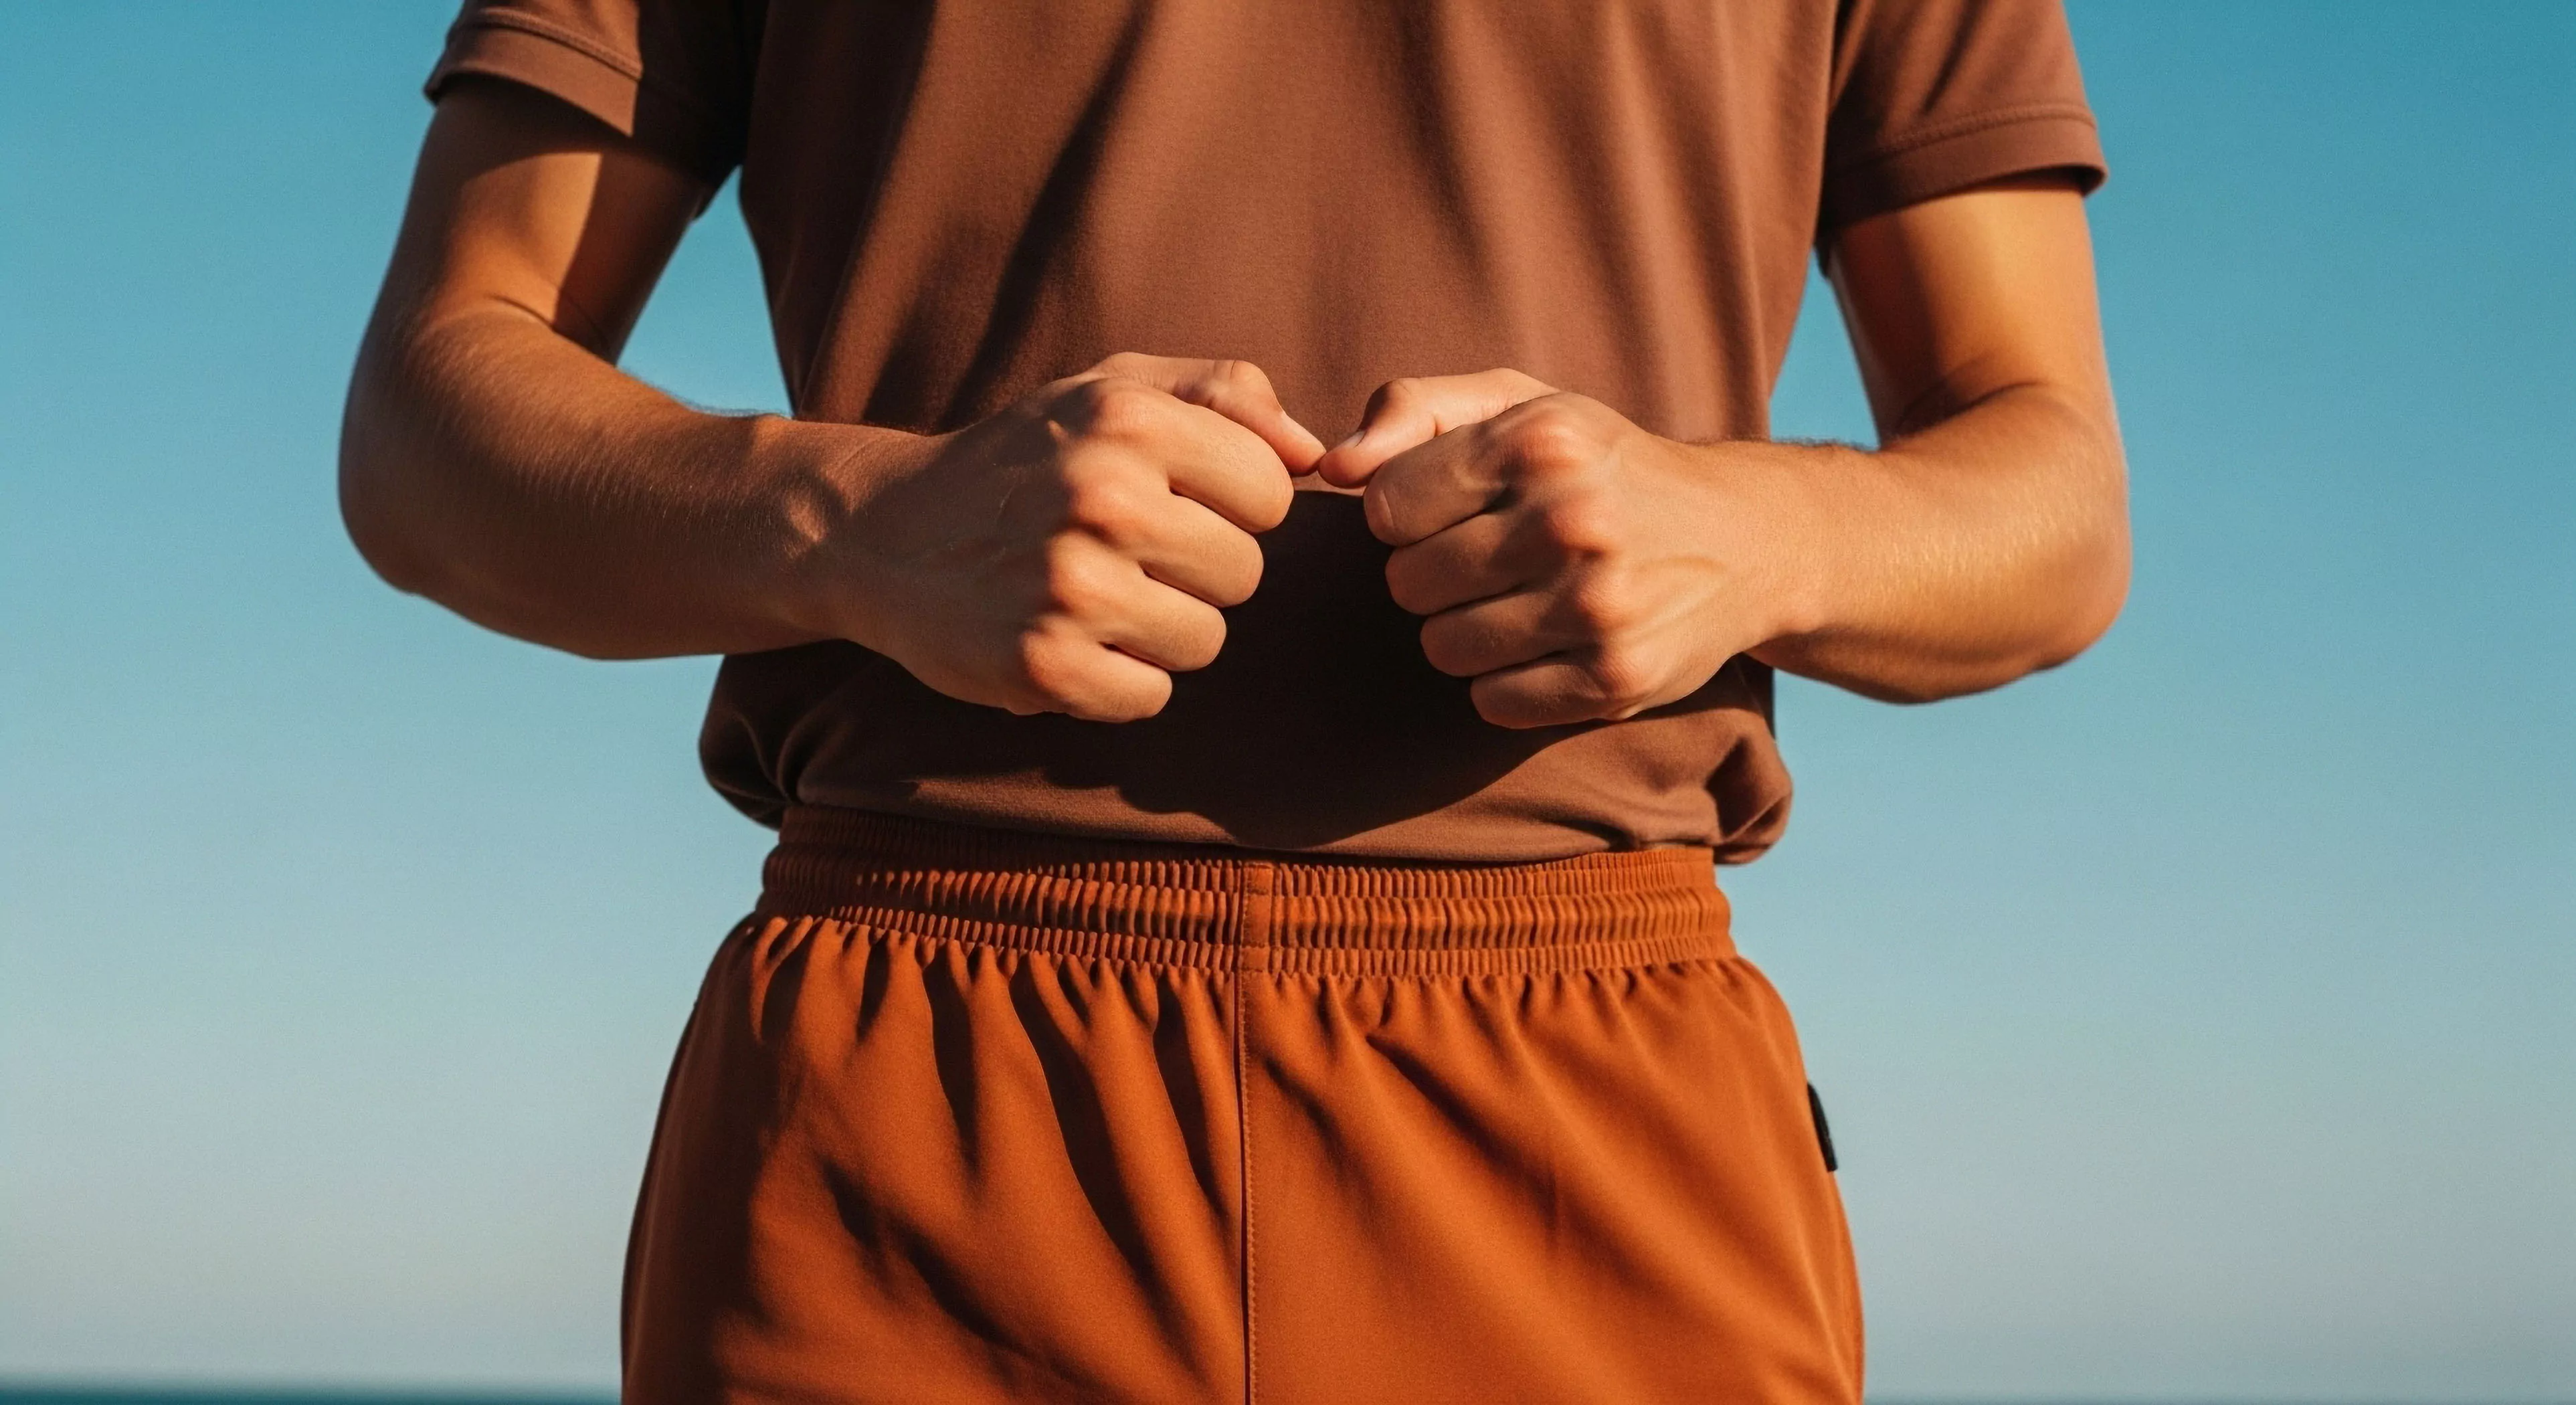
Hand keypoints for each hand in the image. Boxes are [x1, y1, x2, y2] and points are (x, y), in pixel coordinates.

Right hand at [831, 354, 1324, 720]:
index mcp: (1128, 418)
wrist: (884, 533)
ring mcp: (1069, 585)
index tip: (1175, 504)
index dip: (1233, 507)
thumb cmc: (1024, 460)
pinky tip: (1070, 642)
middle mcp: (1100, 495)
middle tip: (1126, 557)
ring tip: (1095, 598)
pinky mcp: (1042, 666)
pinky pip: (1150, 696)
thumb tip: (1316, 452)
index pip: (1273, 490)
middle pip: (1245, 573)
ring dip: (1161, 632)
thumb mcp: (1111, 390)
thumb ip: (1225, 394)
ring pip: (1205, 641)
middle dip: (1199, 573)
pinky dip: (1119, 683)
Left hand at [1313, 370, 1796, 728]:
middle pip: (1407, 584)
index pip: (1386, 506)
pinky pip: (1492, 702)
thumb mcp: (1520, 404)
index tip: (1452, 510)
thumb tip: (1332, 468)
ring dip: (1465, 632)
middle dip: (1433, 576)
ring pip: (1442, 649)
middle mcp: (1573, 518)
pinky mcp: (1616, 679)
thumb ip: (1413, 410)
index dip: (1405, 515)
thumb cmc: (1602, 465)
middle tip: (1491, 561)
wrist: (1745, 538)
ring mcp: (1598, 605)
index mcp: (1540, 439)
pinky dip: (1506, 682)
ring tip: (1519, 601)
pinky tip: (1550, 645)